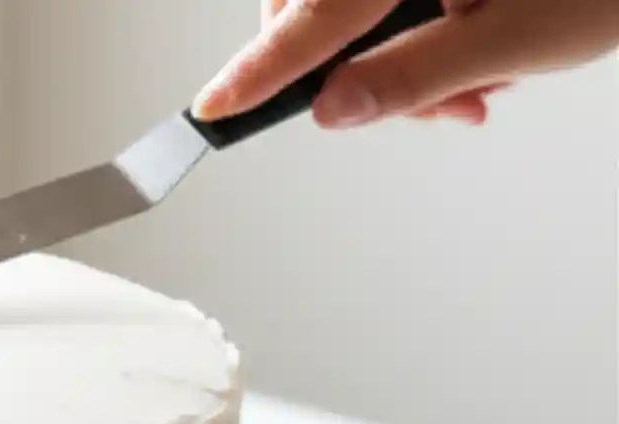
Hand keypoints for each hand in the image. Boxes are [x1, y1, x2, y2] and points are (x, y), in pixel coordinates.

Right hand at [193, 0, 618, 127]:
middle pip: (318, 11)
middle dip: (357, 72)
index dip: (260, 72)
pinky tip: (467, 38)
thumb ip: (414, 75)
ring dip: (393, 57)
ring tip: (474, 82)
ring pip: (346, 9)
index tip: (213, 108)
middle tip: (439, 108)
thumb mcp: (513, 38)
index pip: (314, 22)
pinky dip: (407, 28)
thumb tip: (331, 110)